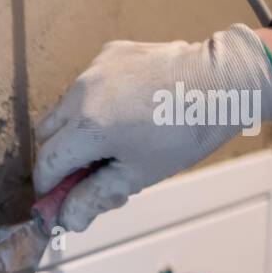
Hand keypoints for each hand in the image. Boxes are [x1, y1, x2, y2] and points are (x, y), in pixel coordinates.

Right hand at [33, 24, 271, 231]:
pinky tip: (126, 110)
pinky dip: (95, 102)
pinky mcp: (109, 53)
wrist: (224, 82)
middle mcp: (81, 94)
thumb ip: (94, 197)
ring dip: (76, 129)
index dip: (49, 187)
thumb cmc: (186, 132)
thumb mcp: (139, 174)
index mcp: (87, 128)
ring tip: (113, 140)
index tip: (58, 200)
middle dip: (58, 157)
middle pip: (47, 135)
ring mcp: (93, 70)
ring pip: (65, 108)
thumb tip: (66, 219)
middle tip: (85, 174)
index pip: (47, 164)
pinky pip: (88, 84)